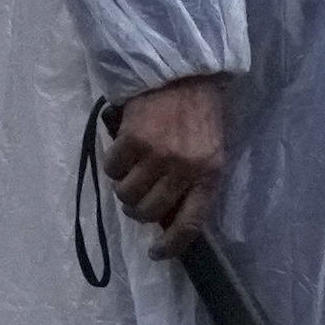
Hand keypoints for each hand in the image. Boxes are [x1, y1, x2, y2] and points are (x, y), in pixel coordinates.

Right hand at [103, 76, 227, 252]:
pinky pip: (112, 169)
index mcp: (209, 174)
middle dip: (138, 211)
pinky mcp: (132, 139)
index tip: (155, 253)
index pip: (190, 223)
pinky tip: (122, 152)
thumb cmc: (202, 113)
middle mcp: (183, 169)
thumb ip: (196, 182)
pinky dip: (113, 165)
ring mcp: (156, 154)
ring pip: (127, 194)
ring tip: (130, 173)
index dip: (171, 246)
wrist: (186, 71)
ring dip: (124, 189)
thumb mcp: (212, 151)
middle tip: (136, 199)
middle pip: (149, 212)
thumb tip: (169, 217)